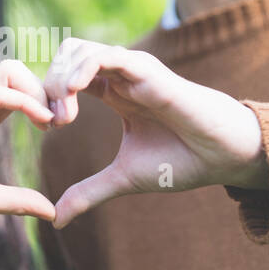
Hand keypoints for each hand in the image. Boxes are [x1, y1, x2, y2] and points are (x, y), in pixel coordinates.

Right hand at [0, 59, 56, 220]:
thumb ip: (17, 201)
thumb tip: (52, 213)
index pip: (18, 91)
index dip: (43, 102)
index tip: (60, 126)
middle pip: (16, 71)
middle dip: (45, 87)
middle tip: (63, 117)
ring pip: (9, 69)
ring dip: (37, 88)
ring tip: (52, 118)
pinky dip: (26, 101)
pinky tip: (42, 122)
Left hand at [43, 38, 267, 227]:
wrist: (222, 157)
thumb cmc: (182, 161)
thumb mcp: (124, 178)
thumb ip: (89, 192)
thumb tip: (56, 219)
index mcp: (114, 93)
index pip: (66, 76)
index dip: (47, 96)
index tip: (46, 128)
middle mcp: (120, 76)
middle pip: (65, 57)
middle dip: (48, 85)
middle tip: (52, 122)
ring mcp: (132, 69)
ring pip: (79, 50)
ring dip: (61, 78)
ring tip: (64, 116)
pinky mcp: (147, 70)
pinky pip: (106, 55)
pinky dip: (82, 69)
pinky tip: (73, 93)